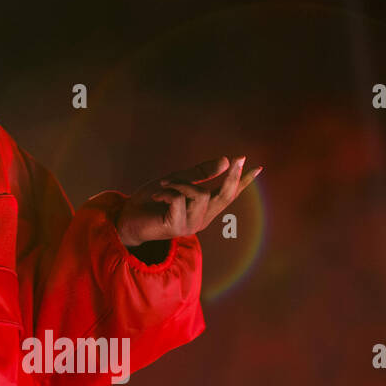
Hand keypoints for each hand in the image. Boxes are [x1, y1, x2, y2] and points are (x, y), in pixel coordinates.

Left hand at [115, 155, 262, 246]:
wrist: (126, 217)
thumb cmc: (151, 200)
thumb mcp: (176, 181)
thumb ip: (199, 174)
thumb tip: (226, 160)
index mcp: (204, 208)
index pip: (228, 194)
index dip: (243, 181)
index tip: (258, 167)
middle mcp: (201, 218)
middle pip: (224, 196)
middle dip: (232, 176)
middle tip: (237, 158)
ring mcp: (190, 225)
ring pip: (199, 194)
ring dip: (180, 183)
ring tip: (163, 185)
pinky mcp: (176, 227)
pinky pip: (179, 200)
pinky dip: (167, 192)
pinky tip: (156, 196)